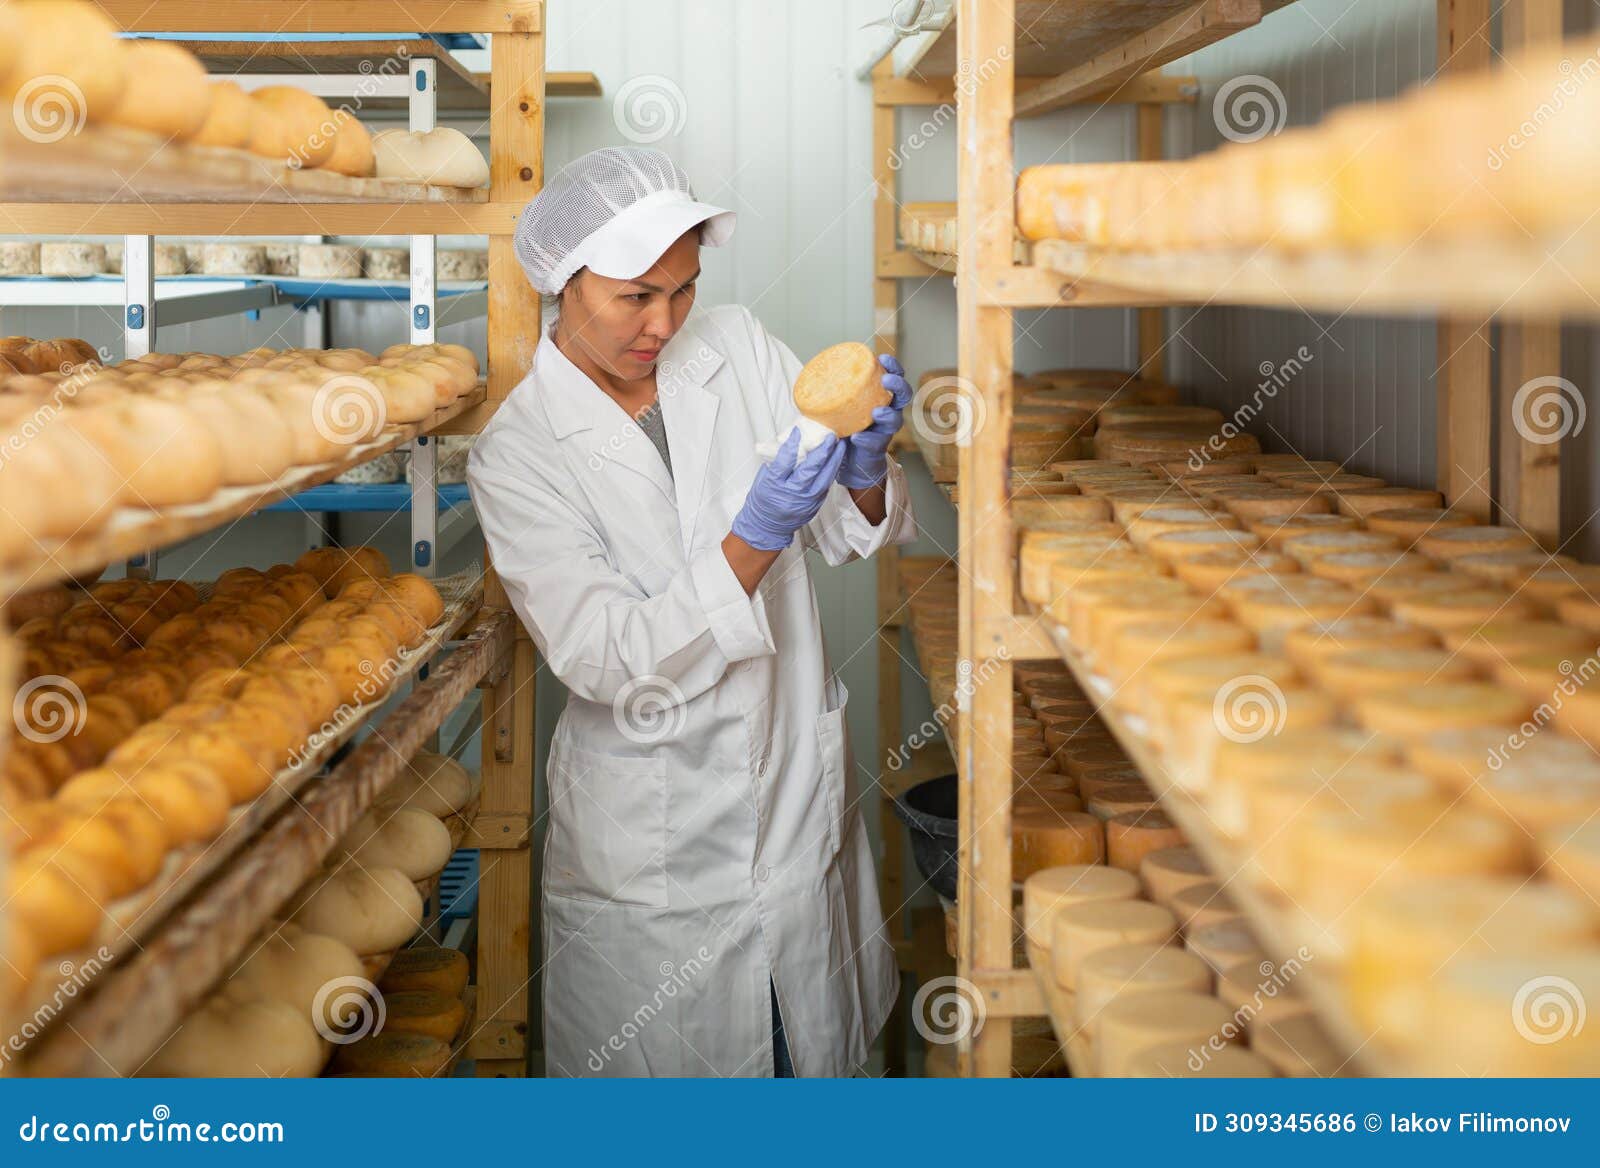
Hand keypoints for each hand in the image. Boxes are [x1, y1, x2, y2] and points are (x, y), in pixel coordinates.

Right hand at [731, 429, 845, 551]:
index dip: (793, 443)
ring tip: (839, 446)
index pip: (785, 460)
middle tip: (830, 436)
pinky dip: (830, 472)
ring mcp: (805, 501)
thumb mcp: (764, 479)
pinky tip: (835, 461)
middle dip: (823, 450)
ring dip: (834, 460)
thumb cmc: (763, 500)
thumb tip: (793, 443)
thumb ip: (778, 462)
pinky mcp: (815, 505)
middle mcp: (792, 493)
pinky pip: (825, 486)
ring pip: (824, 477)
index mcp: (774, 484)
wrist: (767, 526)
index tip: (799, 430)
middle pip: (810, 468)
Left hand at [838, 354, 910, 489]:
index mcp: (879, 396)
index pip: (894, 376)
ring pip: (895, 420)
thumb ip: (833, 391)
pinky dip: (866, 439)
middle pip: (904, 395)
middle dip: (898, 385)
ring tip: (876, 412)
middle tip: (886, 380)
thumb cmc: (842, 425)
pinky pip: (876, 442)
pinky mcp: (877, 448)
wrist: (846, 459)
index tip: (882, 358)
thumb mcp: (839, 404)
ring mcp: (884, 430)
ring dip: (887, 414)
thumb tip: (810, 374)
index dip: (892, 366)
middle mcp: (888, 411)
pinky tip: (856, 437)